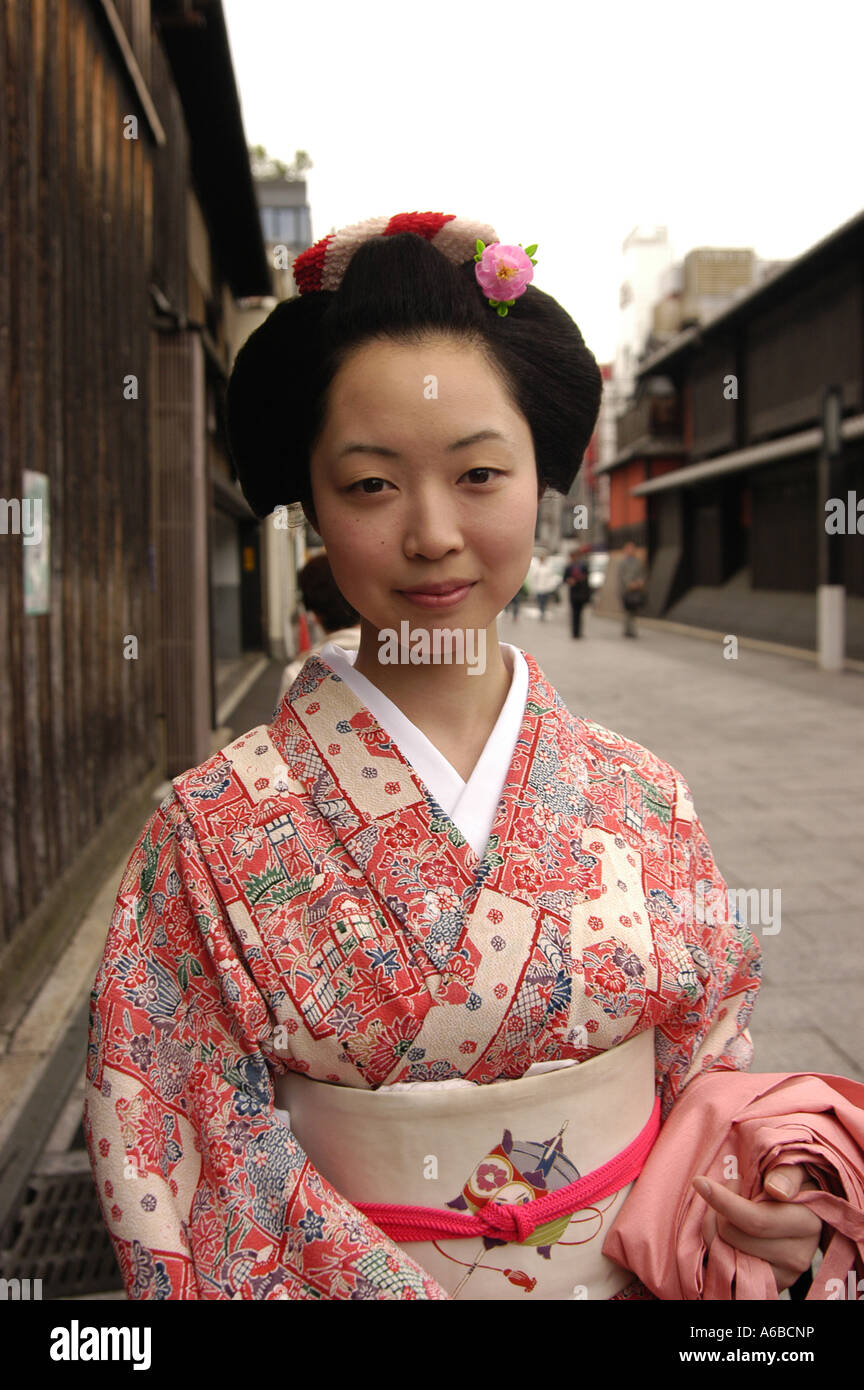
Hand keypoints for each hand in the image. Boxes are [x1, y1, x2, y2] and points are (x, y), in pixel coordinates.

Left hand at [692, 1164, 822, 1293]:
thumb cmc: (793, 1184)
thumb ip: (787, 1174)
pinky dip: (718, 1246)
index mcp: (807, 1223)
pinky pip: (728, 1267)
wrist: (805, 1214)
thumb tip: (776, 1190)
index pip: (755, 1220)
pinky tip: (726, 1229)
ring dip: (715, 1226)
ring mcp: (784, 1276)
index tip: (700, 1182)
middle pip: (733, 1235)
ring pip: (725, 1252)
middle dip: (718, 1209)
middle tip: (723, 1190)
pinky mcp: (769, 1285)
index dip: (724, 1201)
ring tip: (726, 1208)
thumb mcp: (795, 1169)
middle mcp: (797, 1256)